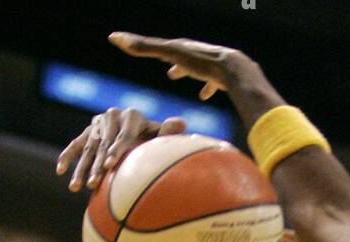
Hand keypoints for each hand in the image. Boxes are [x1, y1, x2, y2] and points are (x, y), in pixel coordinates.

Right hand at [56, 109, 187, 190]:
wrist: (141, 130)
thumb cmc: (155, 138)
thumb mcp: (161, 136)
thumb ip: (168, 132)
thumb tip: (182, 124)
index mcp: (131, 117)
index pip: (123, 136)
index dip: (117, 150)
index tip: (110, 166)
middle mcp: (112, 116)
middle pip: (103, 145)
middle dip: (96, 166)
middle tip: (93, 184)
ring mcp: (98, 125)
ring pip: (88, 149)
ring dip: (81, 168)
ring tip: (76, 187)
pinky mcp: (88, 132)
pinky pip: (75, 145)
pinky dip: (67, 157)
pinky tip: (60, 171)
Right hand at [109, 32, 259, 101]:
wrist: (233, 70)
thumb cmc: (201, 62)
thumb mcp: (170, 54)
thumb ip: (144, 47)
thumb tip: (115, 37)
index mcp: (179, 48)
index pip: (156, 45)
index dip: (141, 45)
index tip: (128, 43)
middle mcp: (193, 53)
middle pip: (173, 53)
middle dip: (162, 54)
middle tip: (150, 56)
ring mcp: (207, 64)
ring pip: (191, 65)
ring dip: (181, 69)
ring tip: (173, 74)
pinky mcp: (220, 77)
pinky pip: (210, 82)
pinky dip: (206, 87)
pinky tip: (204, 96)